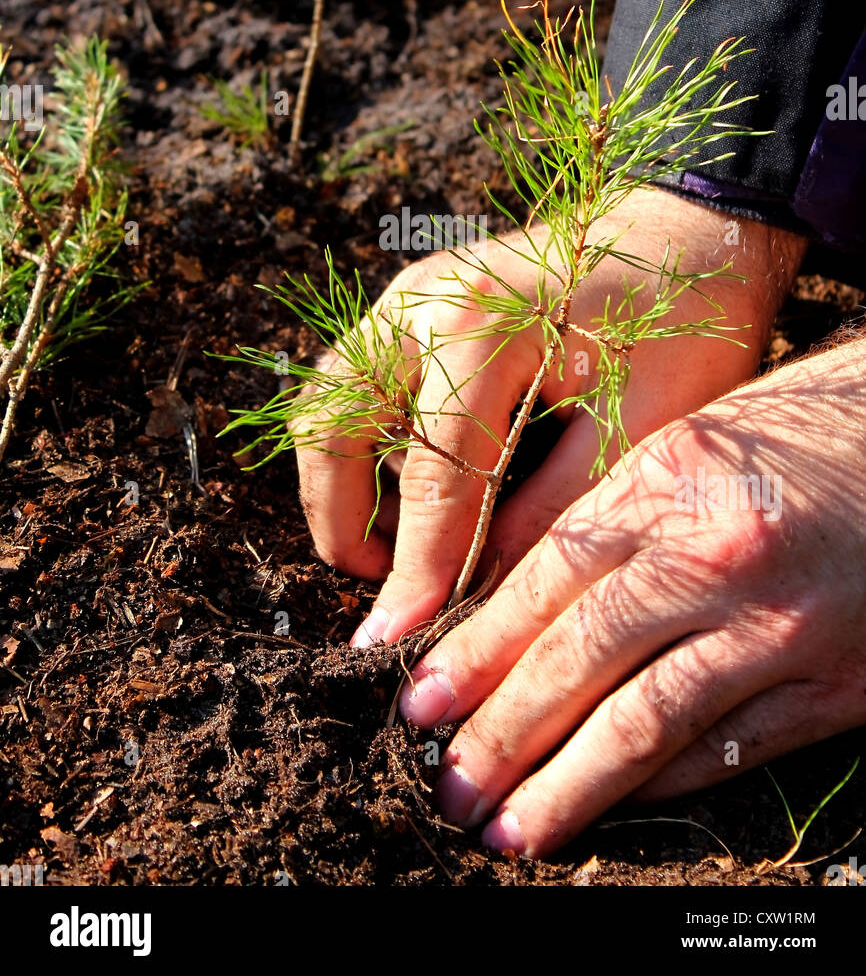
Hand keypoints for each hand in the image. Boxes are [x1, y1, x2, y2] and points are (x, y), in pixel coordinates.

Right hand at [297, 187, 803, 643]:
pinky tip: (410, 488)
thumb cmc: (684, 324)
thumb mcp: (636, 429)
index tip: (395, 641)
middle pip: (332, 427)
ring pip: (331, 398)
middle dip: (338, 519)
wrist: (690, 230)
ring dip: (338, 479)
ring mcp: (410, 292)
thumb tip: (477, 596)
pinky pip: (356, 376)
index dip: (413, 569)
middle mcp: (422, 303)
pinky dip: (361, 440)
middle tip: (378, 589)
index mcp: (481, 332)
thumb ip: (551, 513)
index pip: (428, 478)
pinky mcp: (415, 296)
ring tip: (389, 547)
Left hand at [399, 337, 865, 856]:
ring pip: (648, 721)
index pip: (545, 579)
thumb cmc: (804, 429)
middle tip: (447, 785)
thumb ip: (615, 517)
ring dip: (569, 785)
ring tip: (511, 829)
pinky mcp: (837, 684)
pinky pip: (730, 748)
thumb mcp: (696, 440)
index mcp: (670, 481)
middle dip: (502, 732)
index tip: (420, 702)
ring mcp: (780, 625)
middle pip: (581, 658)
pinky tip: (614, 806)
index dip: (477, 650)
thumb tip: (519, 601)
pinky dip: (662, 784)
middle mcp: (718, 556)